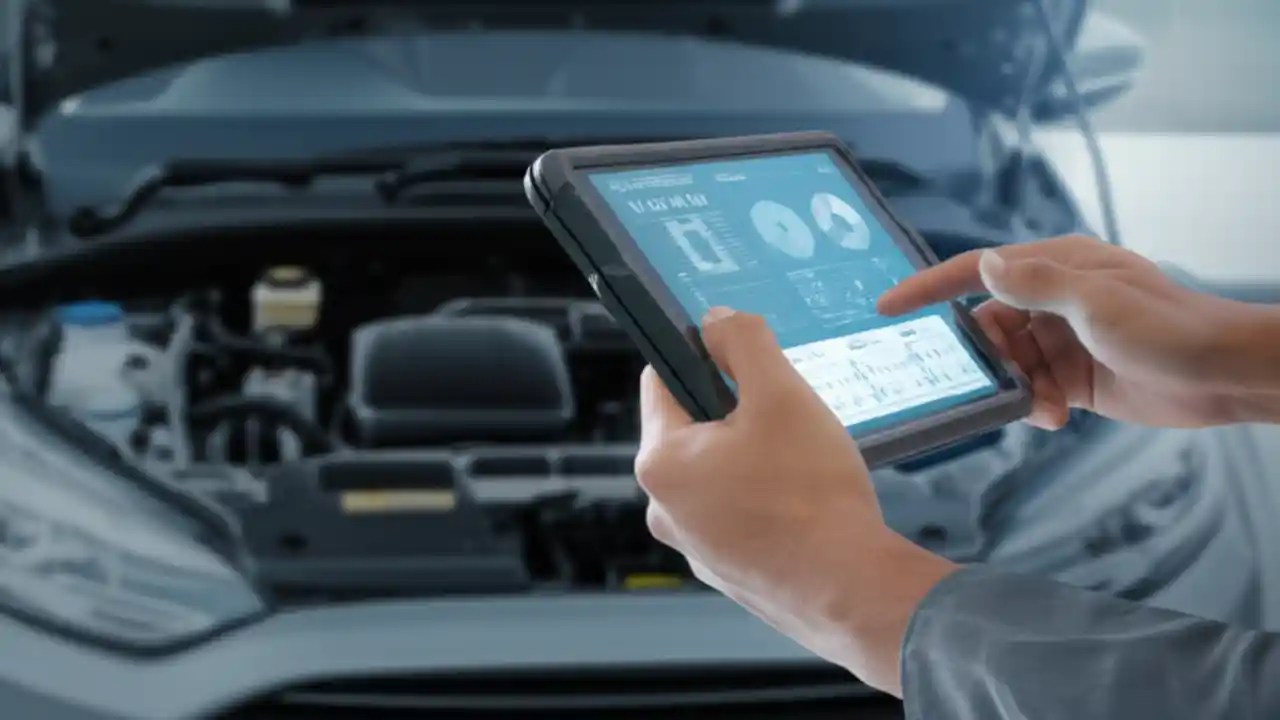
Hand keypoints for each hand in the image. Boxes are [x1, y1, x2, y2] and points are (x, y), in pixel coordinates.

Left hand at [636, 307, 956, 695]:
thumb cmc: (812, 496)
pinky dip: (764, 502)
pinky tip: (803, 505)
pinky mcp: (725, 571)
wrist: (851, 590)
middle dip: (736, 415)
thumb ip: (744, 343)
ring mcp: (693, 546)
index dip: (701, 358)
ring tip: (800, 467)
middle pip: (693, 430)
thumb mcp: (781, 394)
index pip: (660, 381)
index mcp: (660, 461)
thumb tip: (717, 321)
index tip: (741, 360)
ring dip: (752, 459)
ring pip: (718, 474)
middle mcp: (663, 509)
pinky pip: (737, 515)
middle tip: (786, 421)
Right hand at [878, 235, 1279, 428]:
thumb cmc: (1168, 327)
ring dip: (1011, 389)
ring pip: (1006, 364)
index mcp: (1057, 267)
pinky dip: (1031, 406)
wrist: (1222, 374)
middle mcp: (1053, 299)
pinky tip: (1053, 416)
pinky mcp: (1073, 377)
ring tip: (1039, 407)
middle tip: (987, 383)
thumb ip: (1036, 284)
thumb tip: (985, 266)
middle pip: (987, 326)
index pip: (977, 271)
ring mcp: (1062, 340)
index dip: (929, 287)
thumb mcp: (1096, 301)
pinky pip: (1029, 390)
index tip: (888, 307)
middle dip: (983, 358)